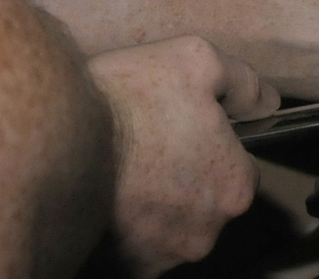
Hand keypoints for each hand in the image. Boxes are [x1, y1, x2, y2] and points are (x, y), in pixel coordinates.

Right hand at [88, 36, 279, 276]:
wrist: (52, 146)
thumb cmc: (129, 102)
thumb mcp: (197, 61)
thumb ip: (242, 83)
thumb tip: (265, 102)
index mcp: (234, 188)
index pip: (239, 170)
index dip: (213, 146)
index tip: (183, 130)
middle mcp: (206, 234)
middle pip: (205, 203)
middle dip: (185, 179)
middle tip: (149, 148)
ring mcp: (163, 258)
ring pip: (170, 227)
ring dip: (155, 206)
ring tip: (122, 173)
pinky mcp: (125, 269)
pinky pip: (136, 249)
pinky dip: (126, 229)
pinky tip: (108, 200)